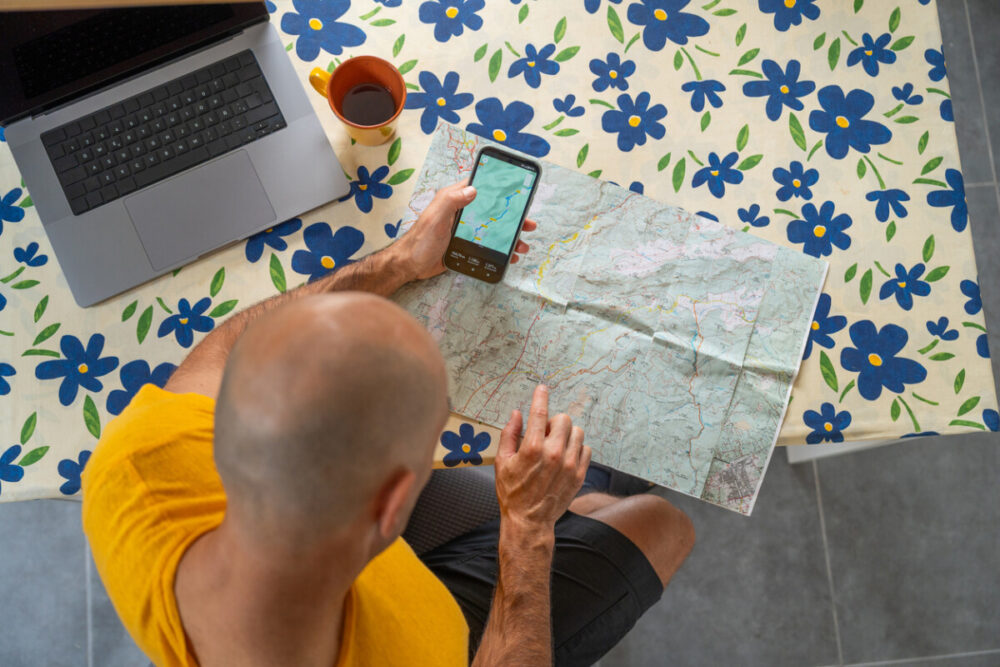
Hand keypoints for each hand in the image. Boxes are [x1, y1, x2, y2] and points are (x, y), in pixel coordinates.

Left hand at [391, 180, 537, 280]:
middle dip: (512, 216)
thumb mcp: (435, 217)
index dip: (497, 186)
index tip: (516, 188)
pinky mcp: (466, 246)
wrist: (410, 265)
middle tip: (528, 223)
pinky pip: (488, 245)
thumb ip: (451, 200)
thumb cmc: (420, 240)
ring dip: (510, 236)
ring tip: (522, 244)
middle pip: (493, 211)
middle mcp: (463, 213)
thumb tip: (473, 189)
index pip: (479, 187)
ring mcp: (466, 230)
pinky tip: (510, 255)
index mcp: (455, 201)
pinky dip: (501, 249)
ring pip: (494, 229)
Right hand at [494, 385, 590, 531]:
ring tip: (556, 444)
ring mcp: (570, 464)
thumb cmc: (512, 492)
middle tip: (545, 432)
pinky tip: (565, 456)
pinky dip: (577, 448)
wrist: (529, 521)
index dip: (541, 396)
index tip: (542, 388)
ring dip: (567, 433)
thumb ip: (509, 434)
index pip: (540, 413)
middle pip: (564, 419)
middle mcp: (554, 454)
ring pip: (578, 432)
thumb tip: (516, 414)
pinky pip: (586, 449)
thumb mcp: (502, 462)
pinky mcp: (579, 474)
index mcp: (532, 449)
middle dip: (554, 421)